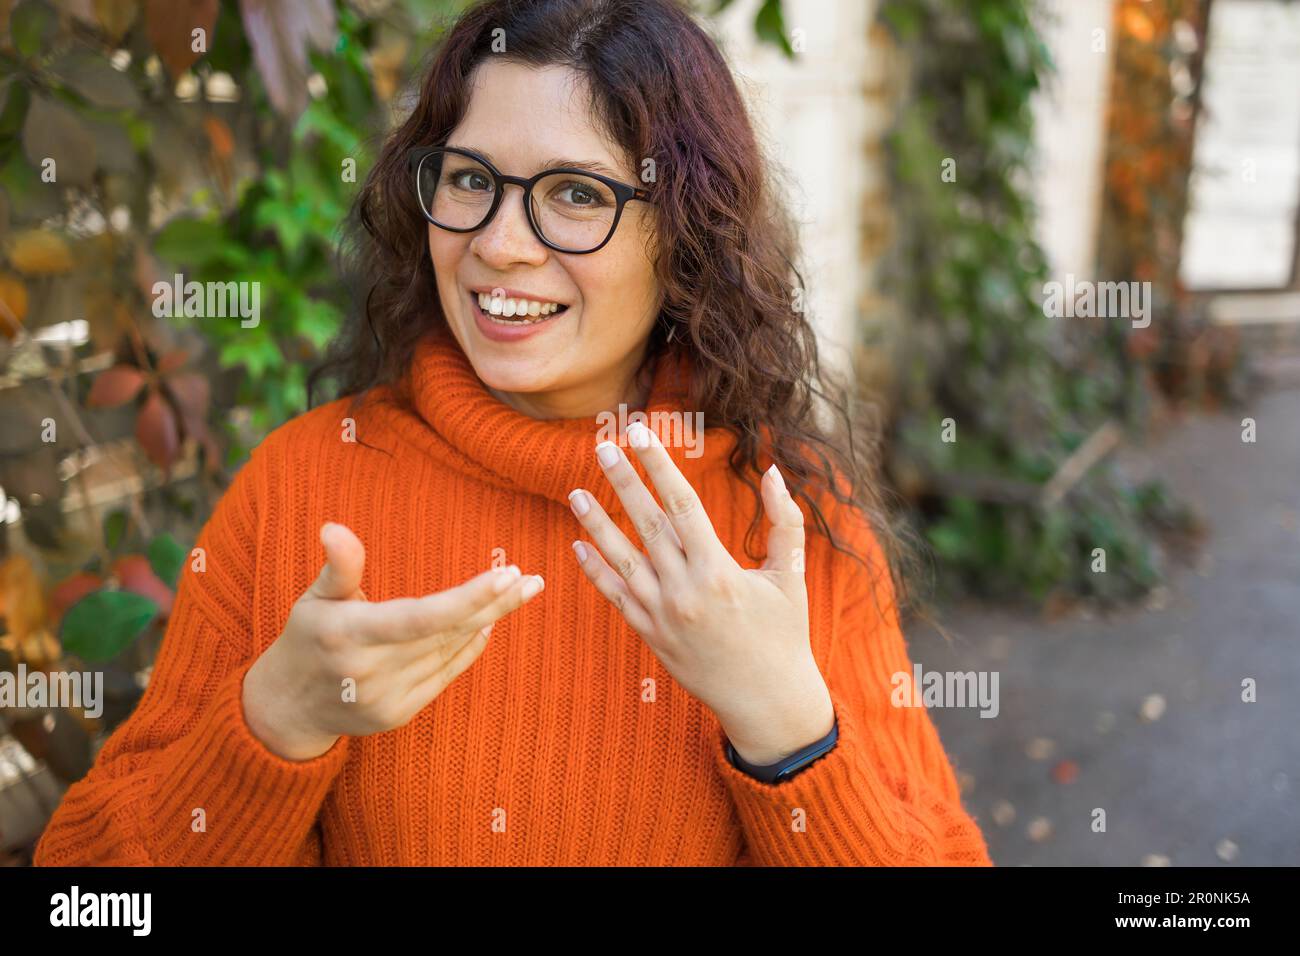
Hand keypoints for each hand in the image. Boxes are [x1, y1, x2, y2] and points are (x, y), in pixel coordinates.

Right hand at [243, 522, 543, 760]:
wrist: (288, 709)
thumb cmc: (307, 638)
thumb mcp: (314, 599)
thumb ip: (338, 566)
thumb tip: (334, 527)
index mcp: (348, 634)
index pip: (420, 617)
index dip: (466, 598)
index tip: (505, 575)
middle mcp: (370, 671)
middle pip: (447, 632)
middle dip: (494, 603)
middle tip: (532, 579)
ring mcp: (387, 698)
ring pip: (451, 651)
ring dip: (489, 620)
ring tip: (520, 591)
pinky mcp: (398, 714)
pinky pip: (445, 675)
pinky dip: (470, 646)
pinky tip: (490, 622)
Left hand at [567, 421, 832, 765]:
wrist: (768, 701)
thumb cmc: (785, 634)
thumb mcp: (791, 576)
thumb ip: (784, 522)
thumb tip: (772, 471)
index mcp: (719, 570)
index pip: (681, 504)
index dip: (659, 466)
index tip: (641, 434)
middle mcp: (685, 590)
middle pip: (646, 524)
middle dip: (623, 482)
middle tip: (602, 446)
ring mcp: (663, 615)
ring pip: (622, 559)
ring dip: (597, 524)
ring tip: (575, 492)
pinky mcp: (651, 636)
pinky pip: (617, 598)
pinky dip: (596, 572)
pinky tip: (579, 546)